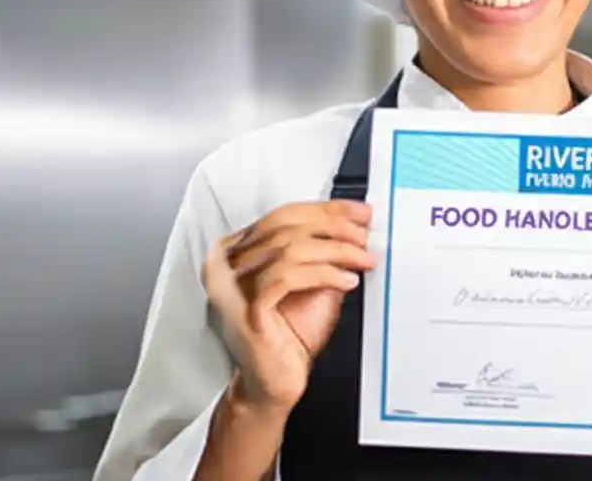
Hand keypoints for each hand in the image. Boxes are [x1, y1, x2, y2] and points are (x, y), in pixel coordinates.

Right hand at [202, 200, 375, 411]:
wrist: (276, 381)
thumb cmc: (289, 334)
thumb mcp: (313, 280)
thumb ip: (325, 252)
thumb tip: (357, 224)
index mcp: (238, 249)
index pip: (284, 214)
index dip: (327, 210)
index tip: (360, 212)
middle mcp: (227, 264)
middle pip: (286, 226)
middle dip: (334, 227)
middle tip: (364, 236)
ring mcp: (231, 287)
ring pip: (290, 249)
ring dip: (335, 251)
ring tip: (361, 260)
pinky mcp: (245, 310)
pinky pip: (288, 277)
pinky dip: (323, 274)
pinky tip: (346, 282)